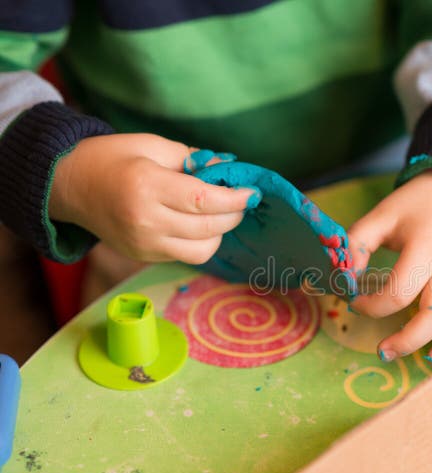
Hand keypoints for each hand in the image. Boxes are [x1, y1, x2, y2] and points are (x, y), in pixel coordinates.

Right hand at [50, 134, 253, 263]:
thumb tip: (229, 169)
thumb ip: (193, 159)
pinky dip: (201, 240)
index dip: (235, 199)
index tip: (252, 192)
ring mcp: (143, 244)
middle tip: (241, 200)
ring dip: (220, 232)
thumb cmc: (112, 158)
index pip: (204, 201)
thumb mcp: (153, 146)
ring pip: (202, 250)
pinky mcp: (142, 256)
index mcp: (147, 187)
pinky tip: (199, 223)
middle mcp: (145, 221)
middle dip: (233, 215)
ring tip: (220, 212)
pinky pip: (185, 255)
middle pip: (208, 228)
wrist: (68, 185)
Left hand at [348, 171, 431, 365]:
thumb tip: (343, 280)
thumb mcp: (379, 217)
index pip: (398, 292)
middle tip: (383, 353)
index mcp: (426, 249)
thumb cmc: (413, 206)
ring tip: (431, 360)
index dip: (371, 306)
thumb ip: (356, 246)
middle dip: (408, 342)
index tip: (356, 304)